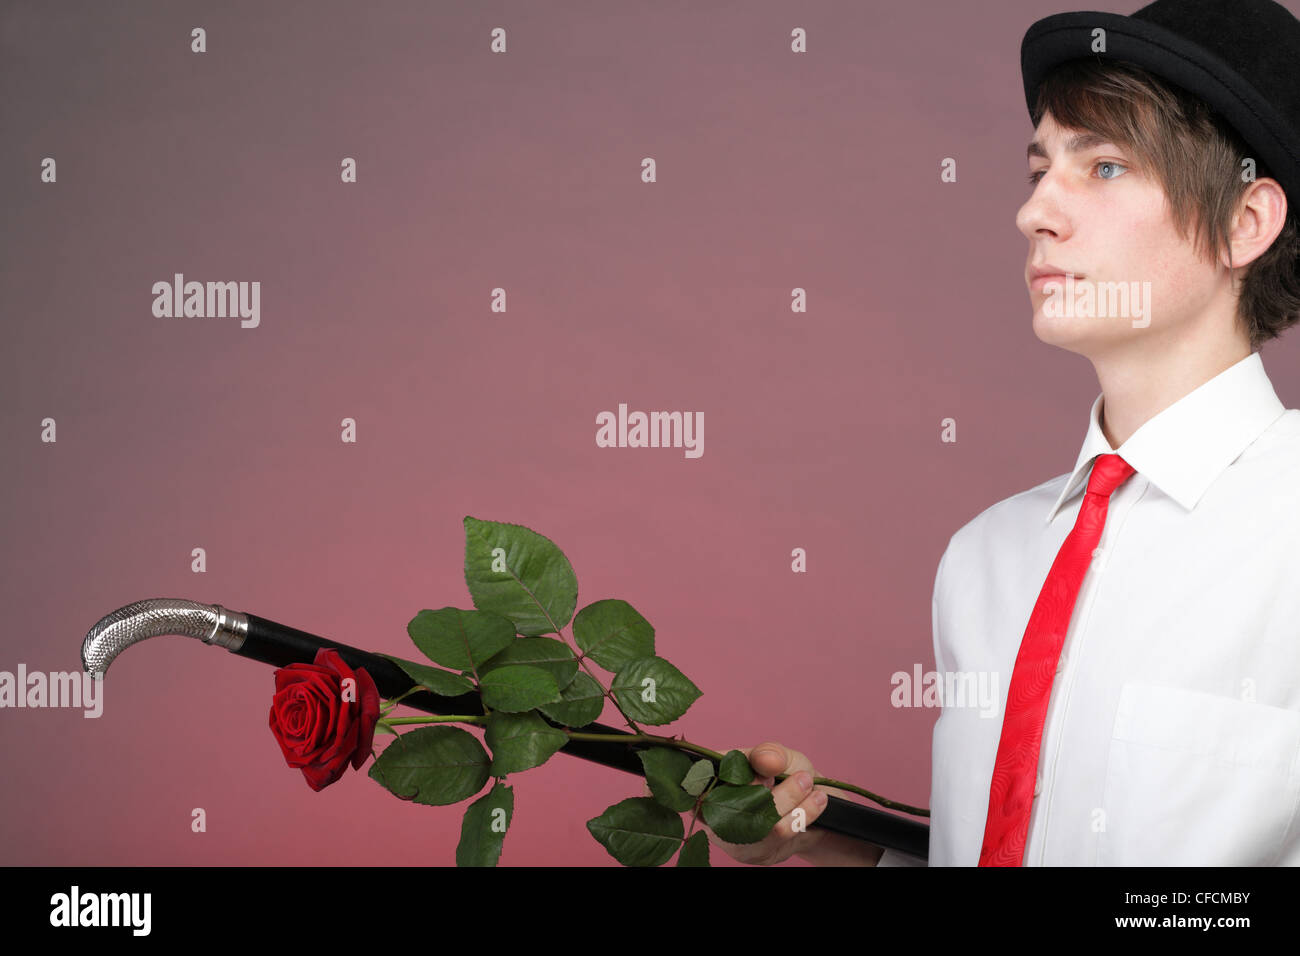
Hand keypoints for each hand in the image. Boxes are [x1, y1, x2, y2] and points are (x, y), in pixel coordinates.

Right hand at [645, 741, 832, 864]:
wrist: (819, 811)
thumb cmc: (789, 777)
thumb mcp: (781, 756)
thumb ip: (770, 753)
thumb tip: (762, 761)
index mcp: (710, 782)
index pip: (679, 786)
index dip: (660, 788)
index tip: (649, 786)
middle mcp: (714, 813)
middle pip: (723, 801)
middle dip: (763, 785)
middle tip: (792, 773)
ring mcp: (733, 837)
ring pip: (757, 817)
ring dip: (790, 798)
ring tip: (808, 782)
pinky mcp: (755, 853)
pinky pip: (778, 831)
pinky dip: (803, 811)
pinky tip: (816, 799)